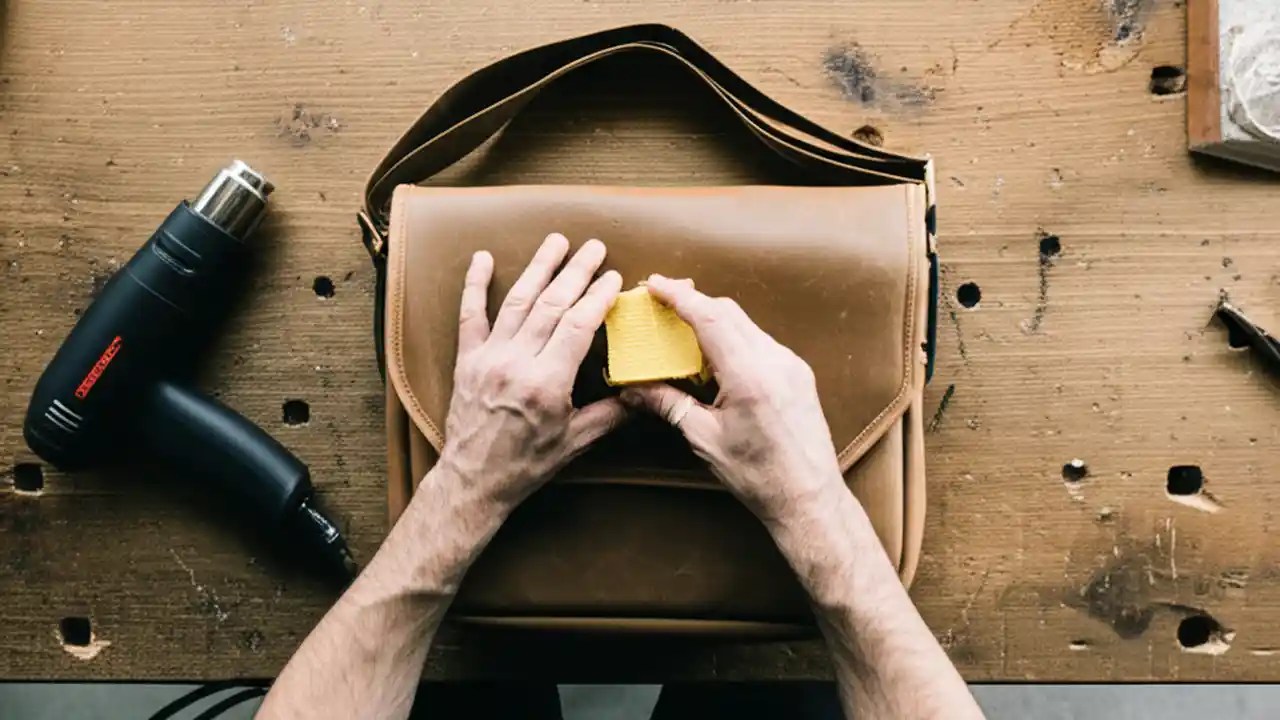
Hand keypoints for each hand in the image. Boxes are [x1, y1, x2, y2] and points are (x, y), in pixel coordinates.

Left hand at [437, 233, 625, 511]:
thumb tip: (643, 393)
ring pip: (517, 301)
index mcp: (547, 383)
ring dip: (539, 267)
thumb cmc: (527, 464)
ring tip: (557, 241)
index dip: (597, 297)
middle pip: (551, 304)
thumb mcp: (576, 442)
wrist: (474, 479)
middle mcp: (516, 363)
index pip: (577, 326)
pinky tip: (482, 258)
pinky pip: (470, 315)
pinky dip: (474, 284)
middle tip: (594, 247)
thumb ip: (611, 414)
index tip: (612, 277)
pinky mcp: (467, 359)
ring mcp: (489, 357)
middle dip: (576, 272)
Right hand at [620, 275, 845, 528]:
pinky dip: (734, 337)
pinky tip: (716, 354)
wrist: (809, 497)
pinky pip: (760, 341)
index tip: (655, 284)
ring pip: (746, 324)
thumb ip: (668, 405)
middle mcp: (775, 361)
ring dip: (714, 319)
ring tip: (684, 326)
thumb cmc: (759, 476)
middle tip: (663, 299)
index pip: (711, 318)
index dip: (680, 296)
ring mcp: (791, 365)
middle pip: (729, 312)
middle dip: (694, 300)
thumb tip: (633, 389)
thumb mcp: (704, 439)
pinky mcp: (798, 373)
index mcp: (749, 376)